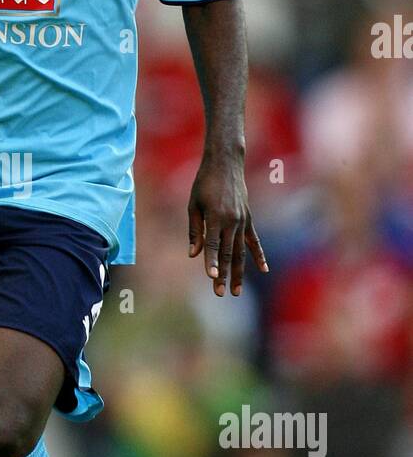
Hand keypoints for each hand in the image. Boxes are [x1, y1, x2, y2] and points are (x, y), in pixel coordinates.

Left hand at [187, 155, 267, 295]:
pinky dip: (258, 255)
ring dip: (238, 272)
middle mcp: (231, 221)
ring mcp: (242, 221)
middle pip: (226, 253)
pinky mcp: (248, 219)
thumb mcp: (193, 204)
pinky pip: (254, 241)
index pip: (212, 245)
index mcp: (215, 217)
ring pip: (240, 251)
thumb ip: (195, 230)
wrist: (226, 163)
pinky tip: (263, 270)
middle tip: (220, 293)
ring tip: (236, 290)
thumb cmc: (204, 183)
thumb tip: (193, 254)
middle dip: (223, 274)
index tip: (211, 277)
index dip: (211, 262)